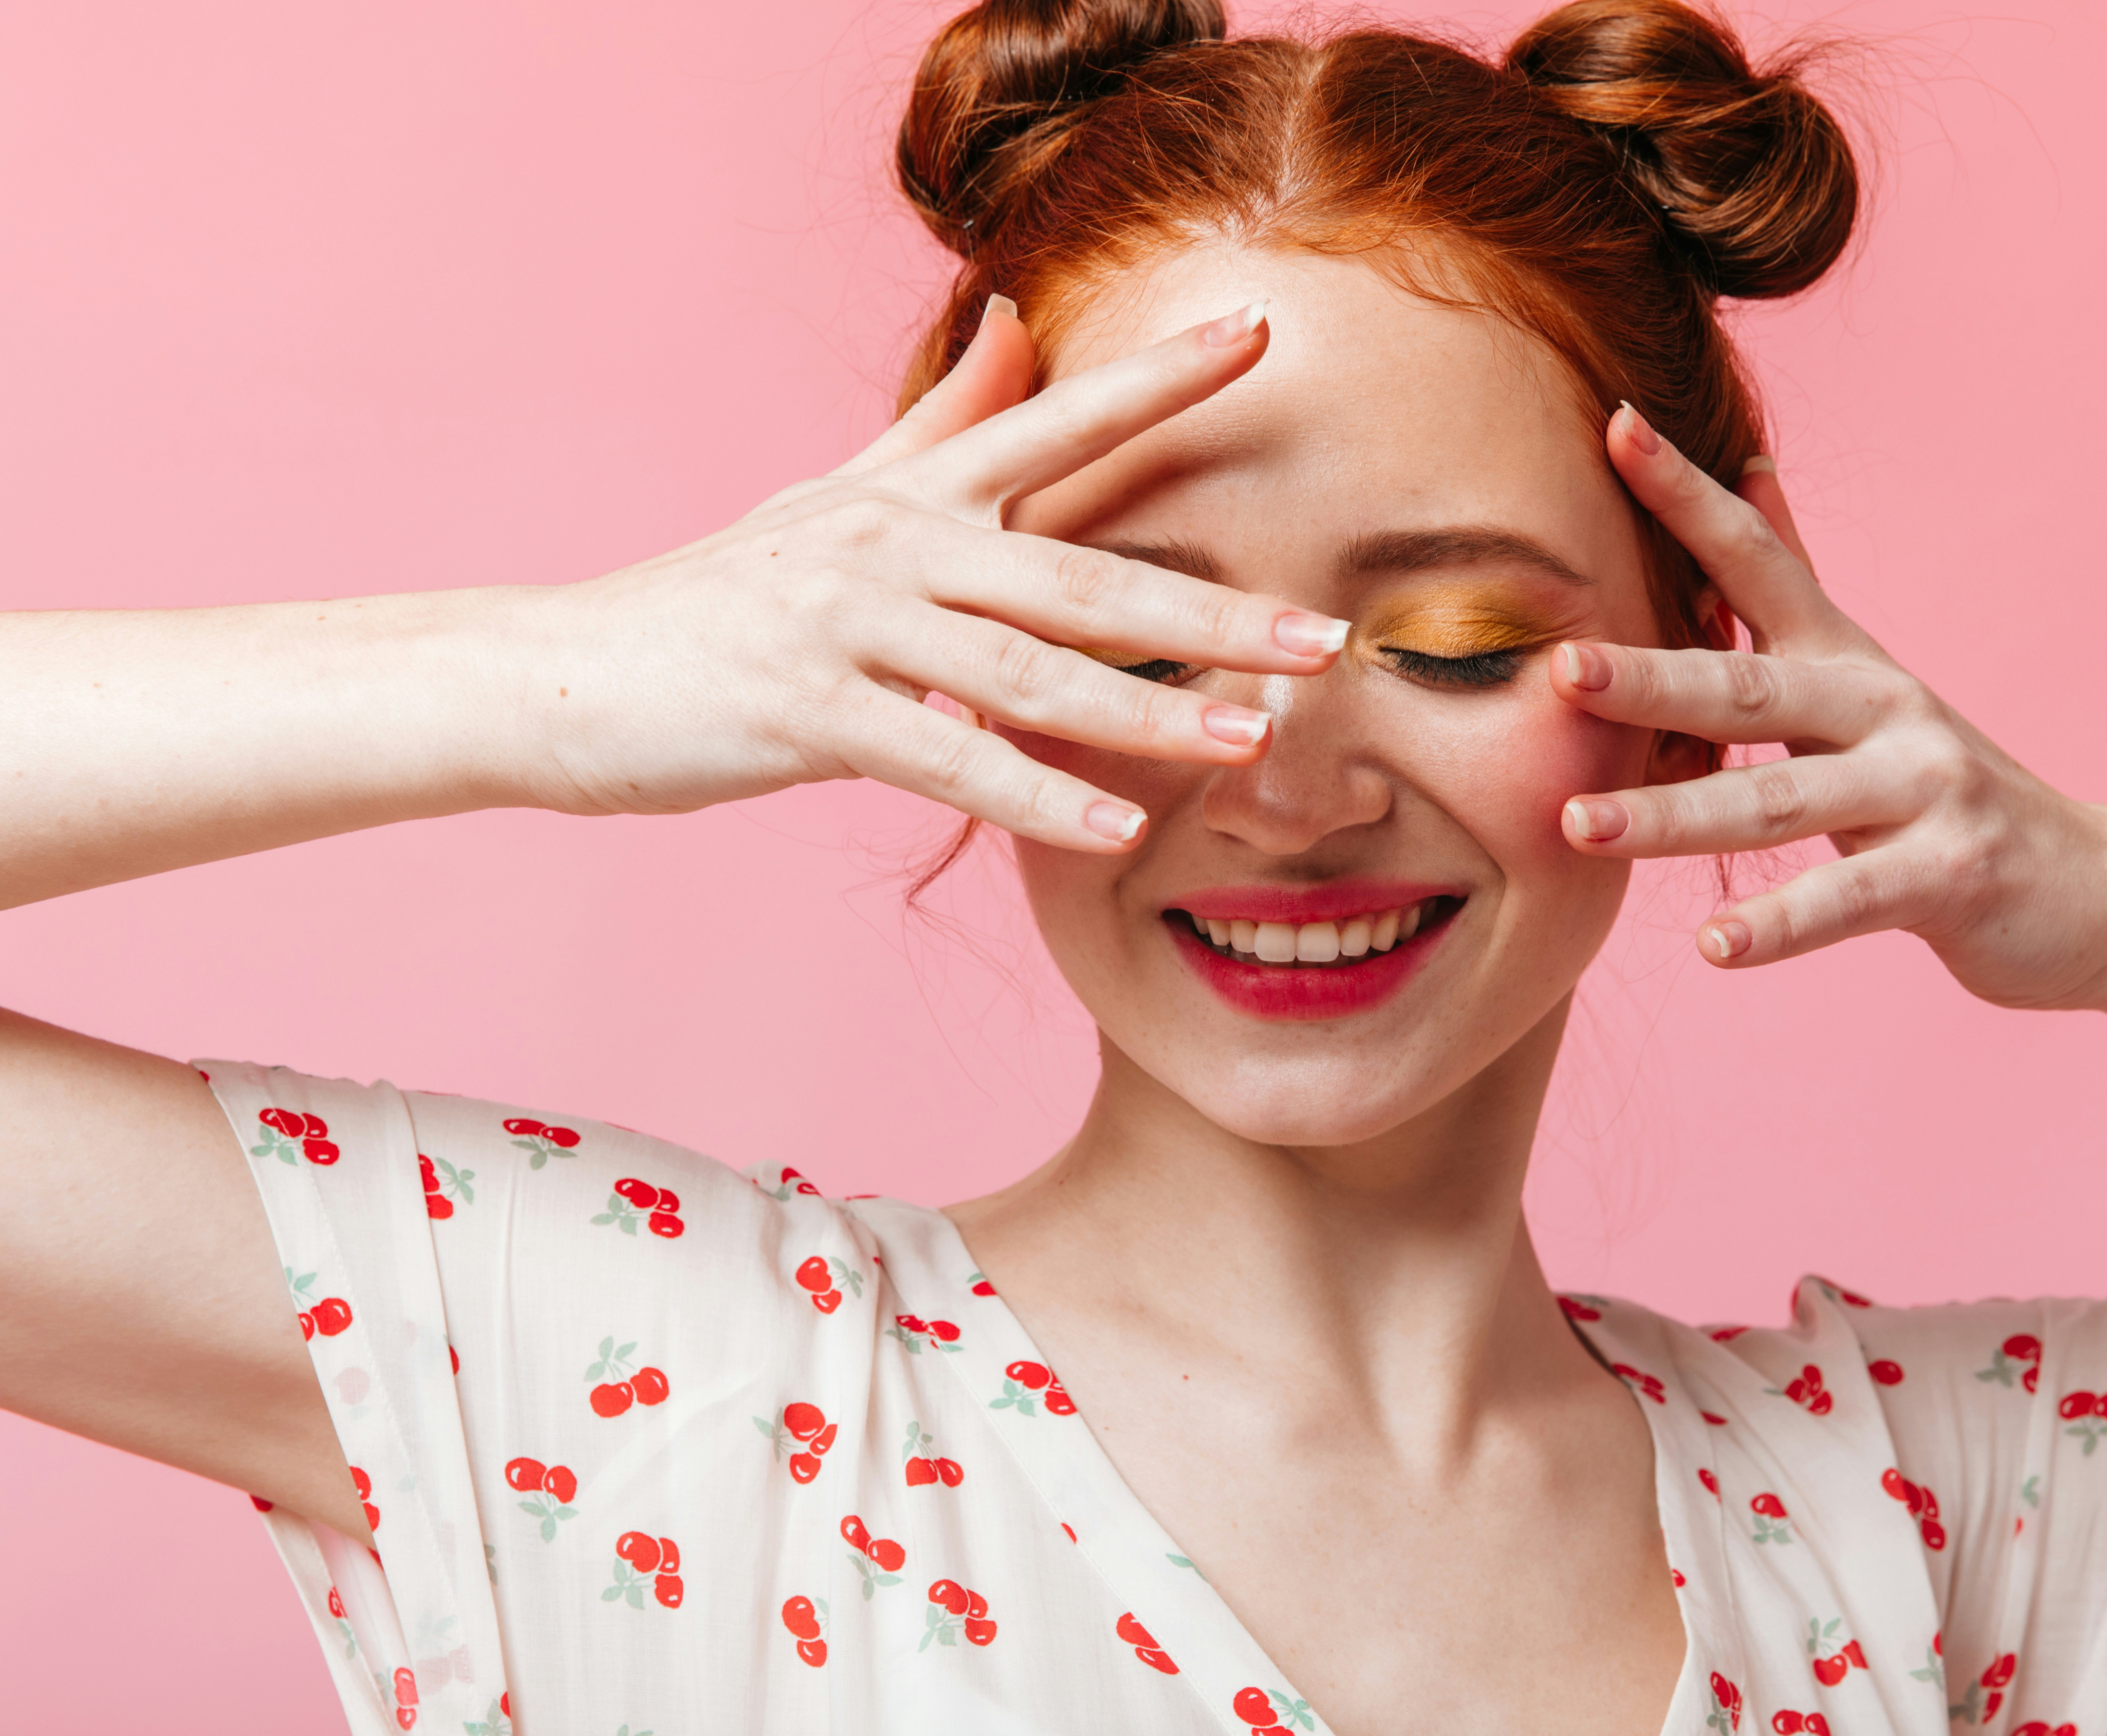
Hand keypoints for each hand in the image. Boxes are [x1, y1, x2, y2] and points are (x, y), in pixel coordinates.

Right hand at [529, 298, 1344, 849]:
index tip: (1260, 336)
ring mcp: (847, 625)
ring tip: (1251, 742)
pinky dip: (1035, 797)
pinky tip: (1116, 828)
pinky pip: (946, 760)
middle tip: (1325, 636)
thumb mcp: (837, 497)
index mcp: (911, 493)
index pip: (1056, 419)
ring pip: (1029, 672)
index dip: (1159, 377)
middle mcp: (892, 543)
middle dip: (1212, 610)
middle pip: (1081, 573)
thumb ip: (940, 418)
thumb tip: (1016, 323)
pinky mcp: (807, 711)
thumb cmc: (723, 597)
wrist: (566, 673)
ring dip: (1148, 713)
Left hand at [1550, 404, 2106, 1009]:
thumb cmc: (1940, 787)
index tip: (1616, 428)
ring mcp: (1922, 789)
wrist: (2094, 887)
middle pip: (1749, 685)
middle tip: (1561, 669)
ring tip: (1581, 826)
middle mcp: (1883, 709)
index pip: (1759, 559)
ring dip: (1675, 818)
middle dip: (1650, 677)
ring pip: (1780, 800)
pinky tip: (1713, 947)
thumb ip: (1796, 588)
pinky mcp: (1949, 874)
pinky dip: (1779, 926)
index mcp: (1846, 661)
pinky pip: (1847, 901)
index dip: (1688, 496)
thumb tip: (1752, 468)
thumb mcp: (1863, 678)